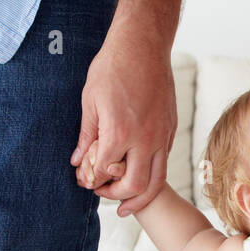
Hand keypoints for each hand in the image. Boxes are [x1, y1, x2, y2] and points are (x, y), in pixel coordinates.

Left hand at [71, 28, 176, 216]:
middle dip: (117, 196)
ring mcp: (162, 135)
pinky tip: (139, 172)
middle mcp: (145, 139)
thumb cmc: (112, 68)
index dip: (93, 180)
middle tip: (103, 196)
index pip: (105, 171)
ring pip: (156, 180)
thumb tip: (78, 161)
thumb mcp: (89, 101)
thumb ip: (87, 135)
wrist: (143, 46)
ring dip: (140, 196)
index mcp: (120, 132)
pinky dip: (151, 173)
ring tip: (127, 205)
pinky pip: (163, 161)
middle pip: (135, 185)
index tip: (85, 181)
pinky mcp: (171, 129)